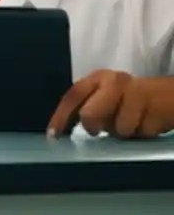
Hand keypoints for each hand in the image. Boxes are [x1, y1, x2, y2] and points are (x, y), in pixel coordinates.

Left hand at [48, 70, 173, 138]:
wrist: (168, 95)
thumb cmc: (131, 100)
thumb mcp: (105, 98)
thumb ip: (87, 107)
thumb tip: (65, 129)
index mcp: (97, 78)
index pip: (72, 96)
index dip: (61, 117)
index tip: (53, 135)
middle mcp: (115, 81)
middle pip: (90, 115)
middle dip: (93, 127)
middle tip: (99, 129)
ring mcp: (137, 93)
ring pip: (119, 129)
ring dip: (124, 132)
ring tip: (132, 122)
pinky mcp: (157, 107)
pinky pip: (142, 132)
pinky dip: (143, 133)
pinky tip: (147, 122)